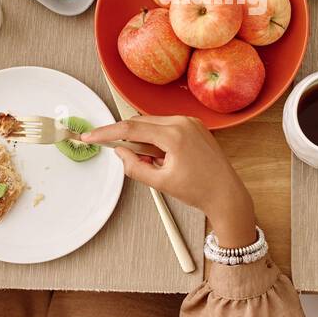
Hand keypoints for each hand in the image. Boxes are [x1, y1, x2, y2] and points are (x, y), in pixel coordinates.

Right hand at [80, 116, 256, 246]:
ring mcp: (190, 122)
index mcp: (175, 135)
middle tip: (123, 156)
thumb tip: (120, 152)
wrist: (226, 194)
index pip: (131, 129)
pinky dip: (157, 139)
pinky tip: (164, 158)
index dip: (107, 132)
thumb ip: (134, 167)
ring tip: (156, 164)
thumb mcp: (160, 183)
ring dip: (144, 140)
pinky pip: (166, 126)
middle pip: (141, 123)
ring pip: (153, 124)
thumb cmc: (199, 190)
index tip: (91, 136)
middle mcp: (183, 122)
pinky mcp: (194, 125)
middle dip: (128, 139)